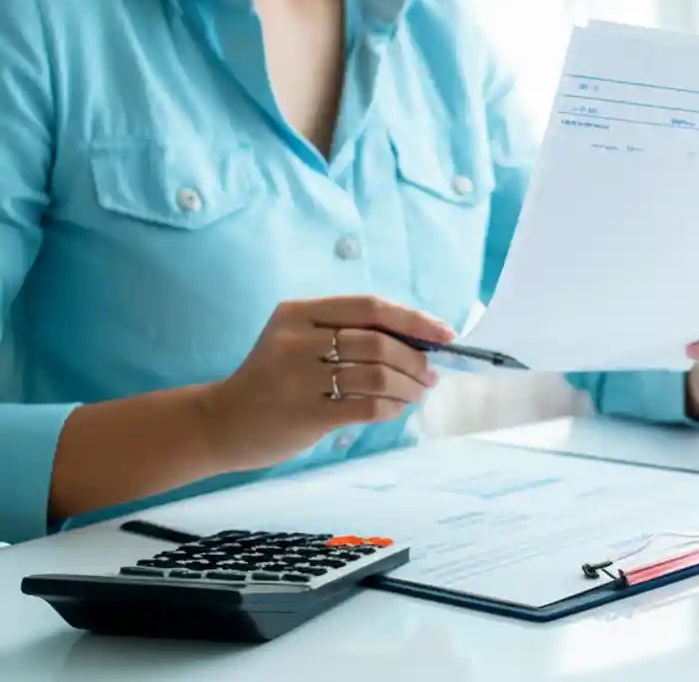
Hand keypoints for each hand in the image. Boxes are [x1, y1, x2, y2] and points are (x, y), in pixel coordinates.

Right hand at [202, 296, 454, 472]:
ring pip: (378, 375)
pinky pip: (367, 407)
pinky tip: (395, 408)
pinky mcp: (305, 413)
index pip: (369, 307)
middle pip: (378, 343)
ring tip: (416, 393)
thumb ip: (347, 333)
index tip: (445, 334)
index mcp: (298, 312)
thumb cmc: (274, 379)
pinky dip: (392, 408)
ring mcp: (298, 377)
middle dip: (416, 360)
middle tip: (430, 375)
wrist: (222, 422)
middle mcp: (296, 340)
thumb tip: (418, 339)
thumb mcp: (298, 341)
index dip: (413, 319)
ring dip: (409, 386)